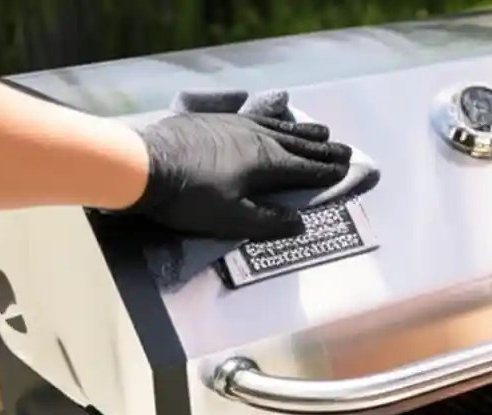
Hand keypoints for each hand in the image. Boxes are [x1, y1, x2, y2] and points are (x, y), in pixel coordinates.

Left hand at [122, 113, 351, 239]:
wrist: (144, 165)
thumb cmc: (188, 197)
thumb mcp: (231, 219)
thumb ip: (268, 222)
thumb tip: (300, 223)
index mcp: (266, 163)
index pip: (305, 169)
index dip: (327, 171)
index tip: (347, 170)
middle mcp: (257, 138)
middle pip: (297, 143)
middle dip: (323, 148)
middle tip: (344, 148)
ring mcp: (236, 124)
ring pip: (277, 126)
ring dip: (302, 129)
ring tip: (320, 130)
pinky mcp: (215, 118)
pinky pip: (255, 115)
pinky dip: (273, 116)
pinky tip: (275, 113)